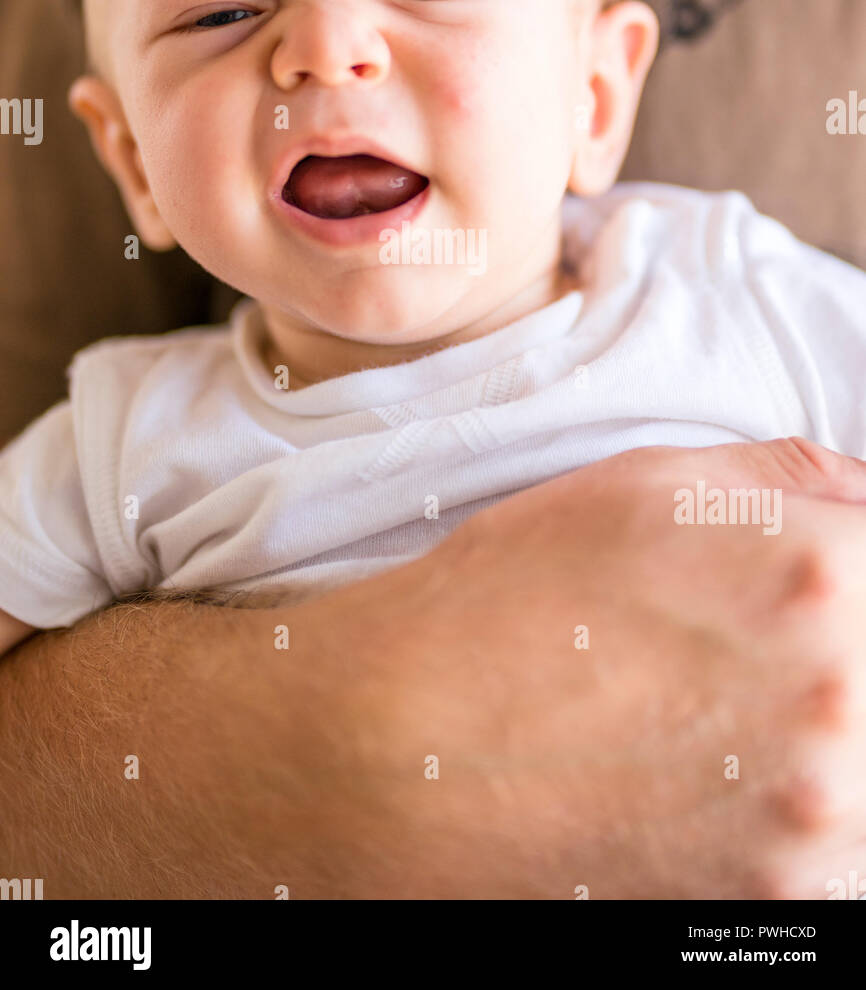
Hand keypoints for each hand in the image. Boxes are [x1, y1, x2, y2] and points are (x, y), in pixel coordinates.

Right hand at [314, 438, 865, 897]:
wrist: (400, 746)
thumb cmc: (510, 601)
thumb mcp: (644, 485)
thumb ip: (789, 477)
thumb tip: (864, 497)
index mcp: (821, 581)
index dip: (854, 570)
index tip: (818, 593)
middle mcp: (838, 707)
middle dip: (837, 656)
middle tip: (735, 657)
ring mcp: (814, 820)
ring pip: (863, 762)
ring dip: (820, 742)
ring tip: (710, 720)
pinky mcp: (779, 899)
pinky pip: (834, 842)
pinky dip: (789, 811)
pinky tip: (704, 782)